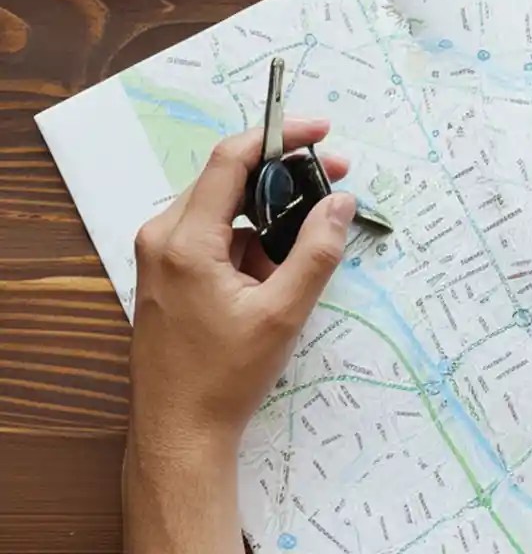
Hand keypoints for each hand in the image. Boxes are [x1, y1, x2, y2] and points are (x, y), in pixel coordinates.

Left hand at [129, 120, 355, 449]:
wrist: (179, 431)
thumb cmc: (224, 378)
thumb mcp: (284, 313)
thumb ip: (316, 251)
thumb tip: (340, 203)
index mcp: (185, 240)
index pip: (231, 159)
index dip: (278, 136)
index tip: (319, 132)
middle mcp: (163, 238)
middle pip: (228, 180)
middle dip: (283, 179)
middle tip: (333, 185)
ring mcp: (160, 257)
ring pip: (224, 210)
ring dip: (267, 220)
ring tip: (301, 259)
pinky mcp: (166, 275)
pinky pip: (214, 238)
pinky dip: (249, 246)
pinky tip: (272, 282)